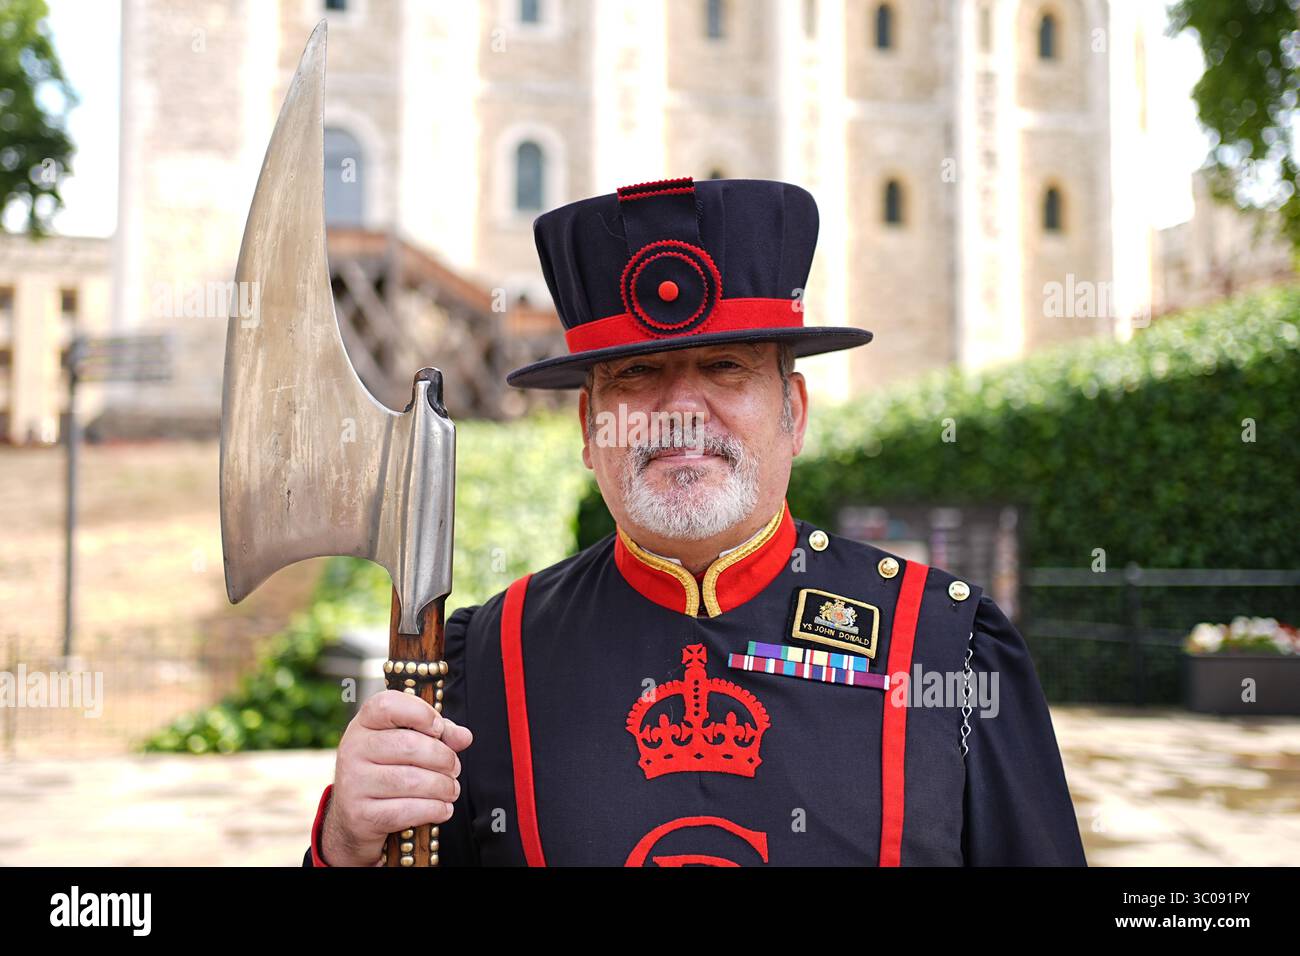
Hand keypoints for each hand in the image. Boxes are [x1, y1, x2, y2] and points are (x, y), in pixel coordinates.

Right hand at [320, 689, 473, 865]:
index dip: (420, 713)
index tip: (438, 729)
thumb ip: (437, 733)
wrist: (353, 815)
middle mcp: (353, 748)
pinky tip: (443, 809)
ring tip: (451, 789)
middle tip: (454, 767)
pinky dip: (434, 810)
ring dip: (442, 787)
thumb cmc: (386, 769)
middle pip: (408, 745)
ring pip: (411, 781)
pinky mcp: (359, 814)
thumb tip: (463, 737)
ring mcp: (353, 782)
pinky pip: (407, 811)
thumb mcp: (406, 742)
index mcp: (364, 723)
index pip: (387, 705)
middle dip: (443, 758)